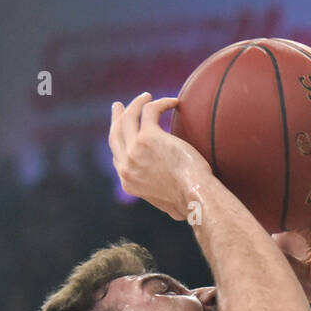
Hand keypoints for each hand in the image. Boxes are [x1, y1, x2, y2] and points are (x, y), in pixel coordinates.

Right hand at [108, 93, 212, 220]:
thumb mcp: (172, 208)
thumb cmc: (190, 203)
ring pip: (129, 117)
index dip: (119, 140)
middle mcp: (126, 165)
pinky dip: (160, 103)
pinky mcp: (148, 136)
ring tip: (147, 97)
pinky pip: (150, 111)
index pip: (117, 156)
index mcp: (129, 182)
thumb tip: (177, 213)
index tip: (122, 130)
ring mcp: (134, 150)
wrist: (194, 196)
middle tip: (119, 106)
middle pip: (116, 134)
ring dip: (136, 104)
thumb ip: (168, 203)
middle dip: (117, 118)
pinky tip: (173, 102)